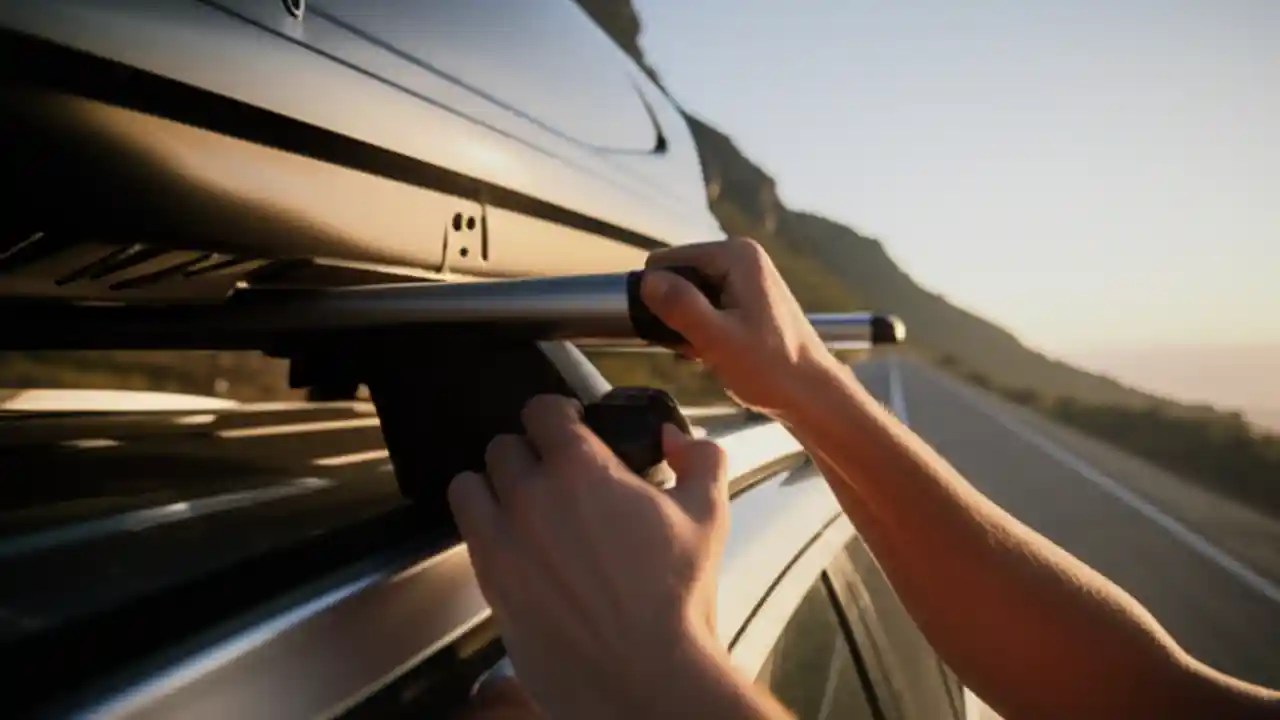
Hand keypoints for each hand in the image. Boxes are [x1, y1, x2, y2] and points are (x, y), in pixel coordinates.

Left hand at [447, 395, 731, 719]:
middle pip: (502, 445)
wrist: (645, 678)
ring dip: (491, 486)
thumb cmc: (675, 600)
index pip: (541, 409)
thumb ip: (700, 460)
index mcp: (581, 469)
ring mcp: (503, 540)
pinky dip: (484, 530)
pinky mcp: (490, 582)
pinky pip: (466, 535)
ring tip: (516, 502)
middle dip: (527, 452)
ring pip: (469, 486)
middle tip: (549, 471)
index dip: (556, 412)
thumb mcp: (708, 517)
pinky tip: (513, 543)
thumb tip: (678, 440)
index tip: (567, 424)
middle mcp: (531, 497)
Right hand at [642, 237, 842, 418]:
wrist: (810, 392)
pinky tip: (713, 351)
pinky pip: (704, 304)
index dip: (660, 298)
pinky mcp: (745, 296)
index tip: (675, 332)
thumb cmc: (772, 368)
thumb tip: (647, 281)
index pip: (666, 262)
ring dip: (686, 324)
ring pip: (687, 293)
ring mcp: (743, 275)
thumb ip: (682, 307)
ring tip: (706, 351)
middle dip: (675, 312)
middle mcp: (740, 255)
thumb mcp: (718, 340)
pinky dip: (700, 328)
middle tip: (694, 346)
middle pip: (677, 276)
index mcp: (736, 255)